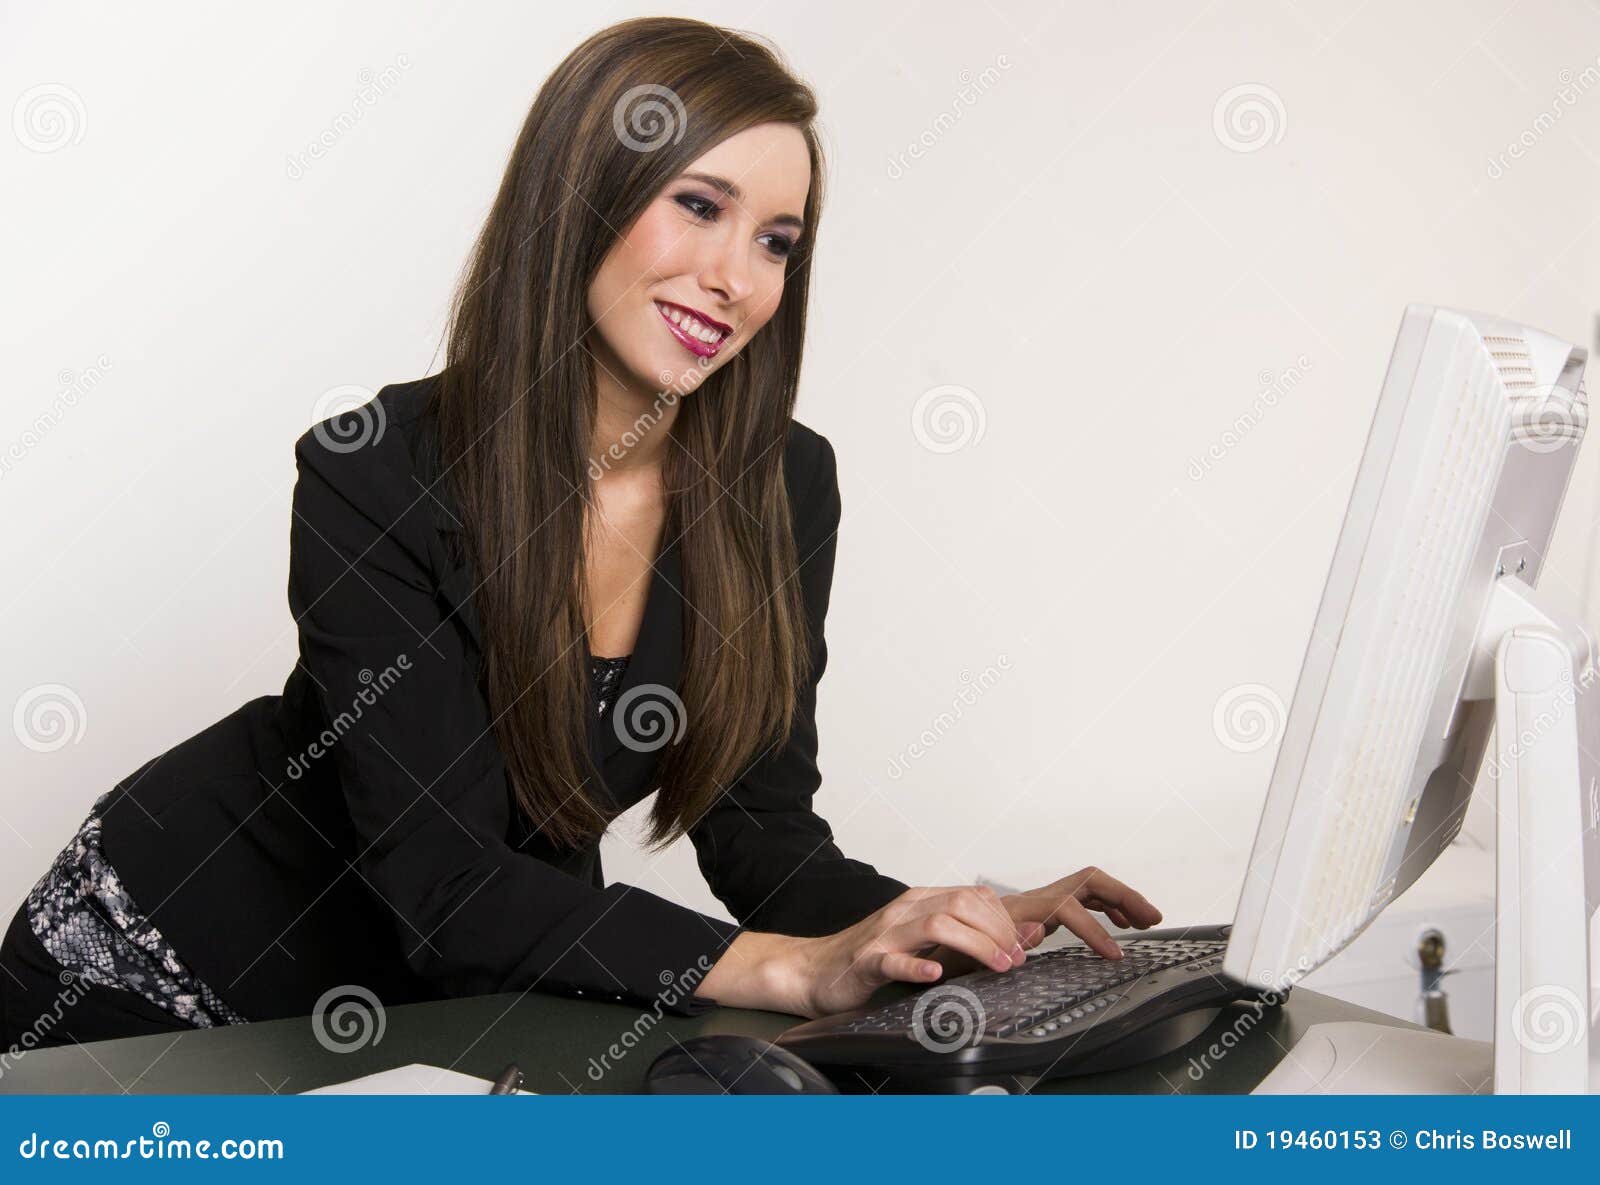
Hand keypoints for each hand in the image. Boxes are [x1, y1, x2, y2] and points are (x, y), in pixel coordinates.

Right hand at [696, 884, 1035, 1017]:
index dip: (1005, 919)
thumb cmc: (872, 960)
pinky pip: (893, 960)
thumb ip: (966, 942)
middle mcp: (905, 910)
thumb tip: (1022, 940)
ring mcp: (885, 934)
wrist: (815, 971)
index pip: (973, 895)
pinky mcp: (867, 961)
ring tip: (997, 966)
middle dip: (997, 931)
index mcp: (920, 902)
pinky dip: (917, 965)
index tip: (1022, 945)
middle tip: (1016, 959)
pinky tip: (934, 974)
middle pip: (962, 904)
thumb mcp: (924, 946)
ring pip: (937, 924)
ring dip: (975, 945)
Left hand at [925, 866, 1163, 974]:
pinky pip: (1075, 901)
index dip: (1096, 928)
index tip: (1116, 954)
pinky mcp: (1031, 914)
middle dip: (1122, 895)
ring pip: (1084, 887)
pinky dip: (1101, 908)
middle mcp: (1026, 902)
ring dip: (1118, 899)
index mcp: (1014, 910)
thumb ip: (996, 938)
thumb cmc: (930, 953)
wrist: (907, 945)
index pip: (1069, 906)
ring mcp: (1030, 905)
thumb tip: (1035, 928)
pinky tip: (1115, 923)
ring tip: (1145, 919)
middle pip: (1086, 882)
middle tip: (1151, 917)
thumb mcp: (959, 953)